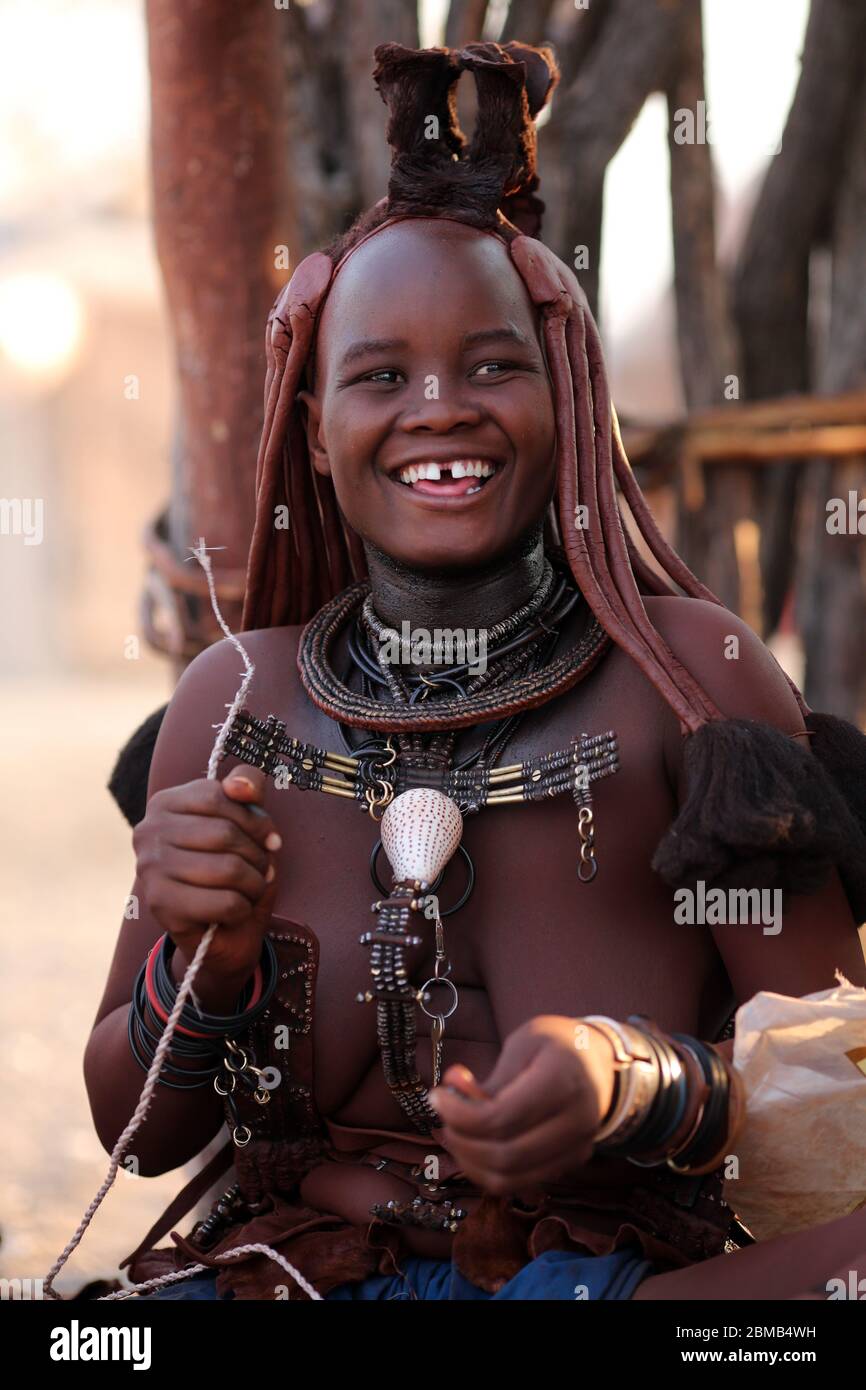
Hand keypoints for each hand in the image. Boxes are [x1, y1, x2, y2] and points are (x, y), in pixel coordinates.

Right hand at [133, 767, 280, 1005]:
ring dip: (255, 883)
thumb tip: (240, 787)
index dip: (256, 819)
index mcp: (165, 803)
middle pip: (225, 833)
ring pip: (229, 869)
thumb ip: (248, 787)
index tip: (267, 838)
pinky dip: (244, 909)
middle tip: (260, 869)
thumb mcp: (248, 820)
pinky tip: (235, 910)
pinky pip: (226, 903)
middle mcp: (147, 832)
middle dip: (258, 855)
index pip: (219, 796)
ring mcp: (149, 870)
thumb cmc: (235, 867)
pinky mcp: (160, 907)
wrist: (223, 931)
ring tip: (251, 888)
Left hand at [428, 1015, 616, 1195]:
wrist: (599, 1063)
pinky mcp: (569, 1164)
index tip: (437, 1097)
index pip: (502, 1118)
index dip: (460, 1114)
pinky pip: (520, 1183)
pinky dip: (488, 1172)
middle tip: (443, 1117)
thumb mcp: (523, 1043)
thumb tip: (452, 1091)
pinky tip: (474, 1146)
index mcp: (564, 1081)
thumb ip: (491, 1077)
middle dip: (462, 1140)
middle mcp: (576, 1122)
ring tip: (455, 1131)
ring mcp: (576, 1148)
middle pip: (506, 1155)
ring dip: (470, 1161)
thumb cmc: (556, 1046)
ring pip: (510, 1179)